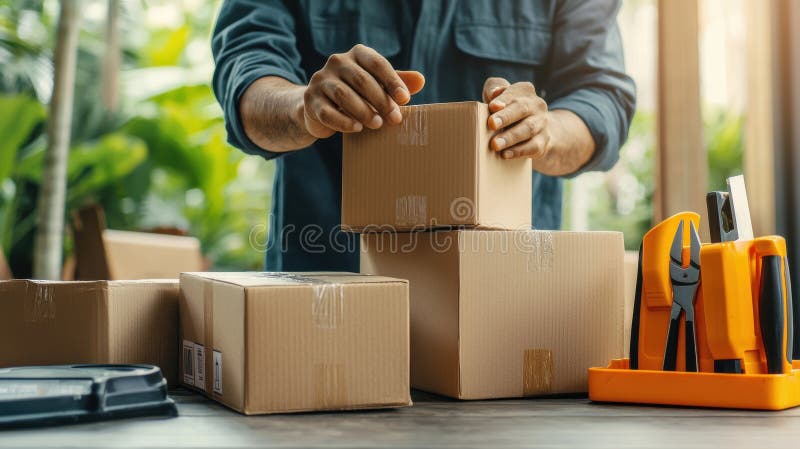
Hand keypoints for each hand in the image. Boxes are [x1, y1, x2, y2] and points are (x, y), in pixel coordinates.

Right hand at [304, 44, 424, 137]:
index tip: (405, 100)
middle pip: (362, 80)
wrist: (320, 108)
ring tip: (377, 124)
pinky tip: (356, 129)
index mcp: (356, 55)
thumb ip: (398, 82)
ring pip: (344, 95)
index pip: (377, 63)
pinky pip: (328, 112)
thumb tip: (421, 80)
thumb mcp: (378, 86)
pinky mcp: (311, 101)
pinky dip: (344, 122)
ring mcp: (321, 81)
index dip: (392, 81)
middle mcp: (336, 62)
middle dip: (381, 101)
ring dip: (364, 112)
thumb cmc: (357, 95)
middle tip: (395, 119)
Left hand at [482, 77, 550, 159]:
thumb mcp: (500, 97)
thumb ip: (494, 89)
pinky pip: (532, 146)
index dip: (503, 99)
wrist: (535, 131)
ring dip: (510, 137)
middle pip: (522, 108)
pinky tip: (505, 154)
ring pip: (528, 129)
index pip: (514, 92)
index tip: (492, 106)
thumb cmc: (508, 111)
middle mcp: (536, 105)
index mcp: (525, 90)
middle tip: (492, 124)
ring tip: (495, 144)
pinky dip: (518, 151)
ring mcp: (542, 123)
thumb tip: (494, 93)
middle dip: (506, 116)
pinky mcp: (543, 141)